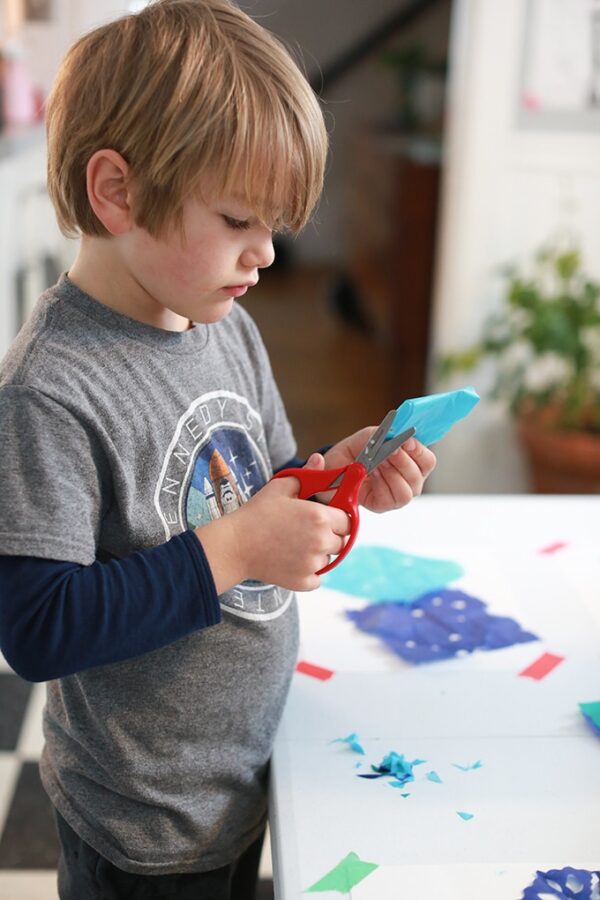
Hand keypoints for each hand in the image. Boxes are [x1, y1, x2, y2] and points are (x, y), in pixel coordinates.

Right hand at [196, 453, 350, 592]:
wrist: (234, 546)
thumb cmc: (256, 514)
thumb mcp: (281, 487)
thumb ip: (307, 475)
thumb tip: (320, 459)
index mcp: (320, 517)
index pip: (347, 520)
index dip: (336, 518)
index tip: (323, 517)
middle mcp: (321, 542)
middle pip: (341, 541)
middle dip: (329, 535)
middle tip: (305, 531)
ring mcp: (313, 564)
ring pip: (328, 559)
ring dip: (318, 554)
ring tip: (294, 545)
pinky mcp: (303, 581)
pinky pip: (317, 577)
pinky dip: (308, 572)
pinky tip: (291, 560)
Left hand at [322, 427, 435, 512]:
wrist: (331, 469)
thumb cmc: (351, 454)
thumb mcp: (363, 438)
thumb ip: (378, 435)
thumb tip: (391, 435)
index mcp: (410, 461)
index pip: (427, 460)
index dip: (419, 450)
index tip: (405, 442)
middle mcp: (408, 480)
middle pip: (419, 475)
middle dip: (402, 461)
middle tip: (387, 452)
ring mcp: (396, 495)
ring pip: (407, 491)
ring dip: (390, 475)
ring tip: (376, 465)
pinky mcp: (384, 505)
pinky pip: (390, 500)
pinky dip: (380, 486)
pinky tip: (371, 477)